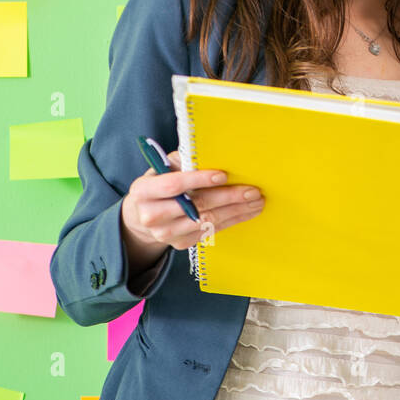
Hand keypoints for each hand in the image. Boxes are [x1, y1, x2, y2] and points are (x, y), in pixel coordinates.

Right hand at [119, 150, 264, 276]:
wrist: (143, 216)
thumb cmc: (158, 184)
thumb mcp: (162, 168)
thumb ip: (182, 161)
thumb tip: (210, 154)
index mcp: (143, 191)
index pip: (173, 186)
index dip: (199, 180)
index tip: (224, 175)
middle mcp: (151, 216)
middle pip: (196, 206)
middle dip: (228, 197)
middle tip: (253, 190)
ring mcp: (166, 233)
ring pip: (207, 221)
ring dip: (236, 211)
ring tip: (256, 201)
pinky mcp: (180, 244)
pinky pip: (211, 231)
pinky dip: (231, 220)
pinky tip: (246, 211)